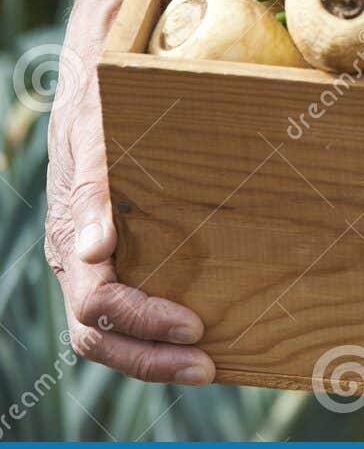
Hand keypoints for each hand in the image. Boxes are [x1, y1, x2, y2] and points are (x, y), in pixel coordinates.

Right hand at [45, 68, 214, 383]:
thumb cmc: (101, 105)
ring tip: (210, 366)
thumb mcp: (96, 134)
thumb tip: (91, 251)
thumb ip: (95, 191)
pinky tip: (203, 339)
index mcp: (70, 238)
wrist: (95, 81)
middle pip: (98, 337)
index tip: (195, 326)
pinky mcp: (119, 259)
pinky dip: (157, 335)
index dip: (143, 324)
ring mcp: (94, 266)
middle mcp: (77, 262)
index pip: (97, 306)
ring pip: (110, 335)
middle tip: (208, 367)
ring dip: (155, 357)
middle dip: (151, 359)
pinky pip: (130, 310)